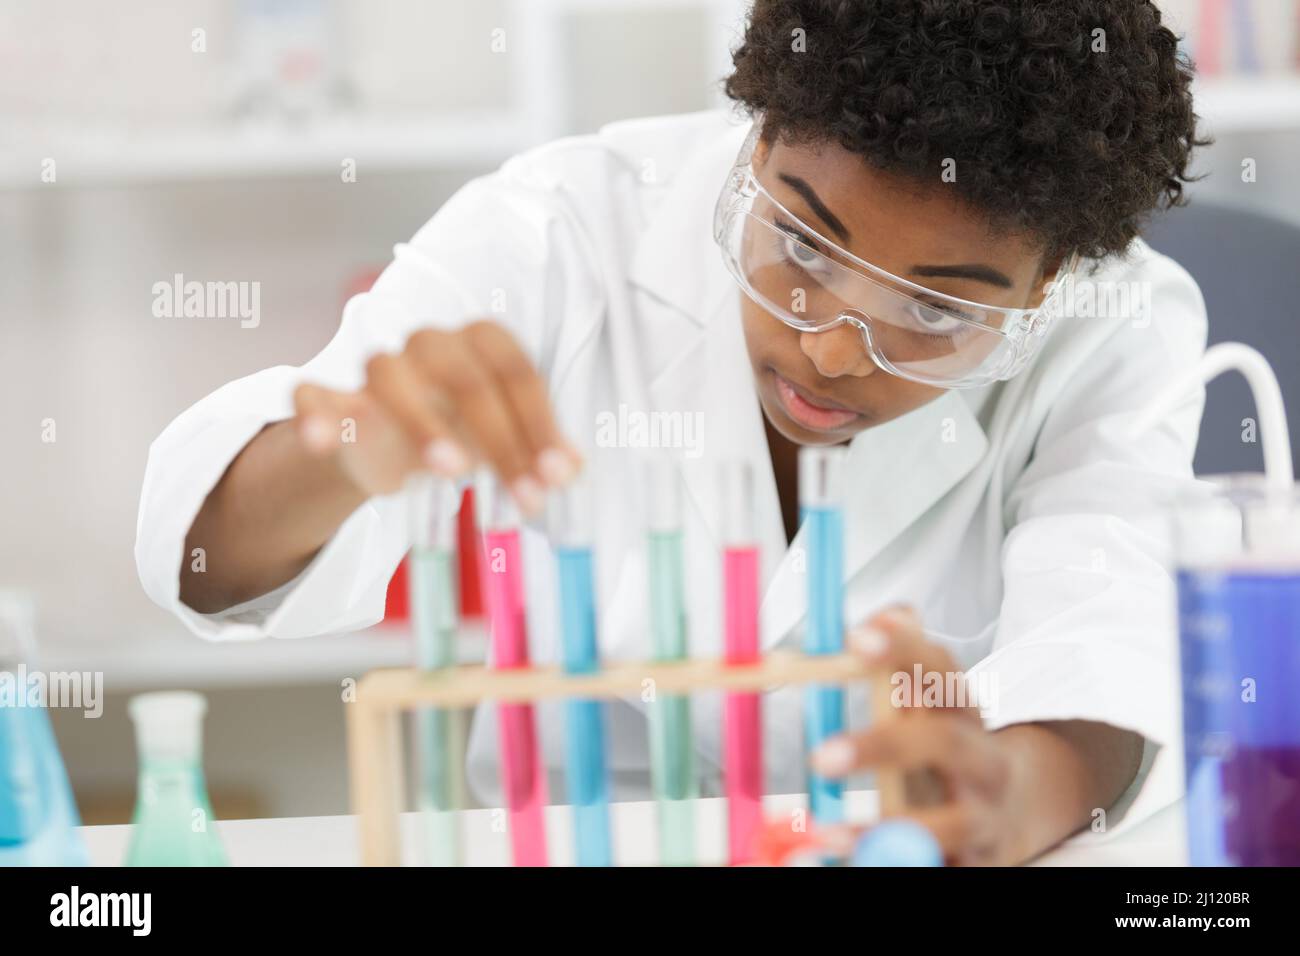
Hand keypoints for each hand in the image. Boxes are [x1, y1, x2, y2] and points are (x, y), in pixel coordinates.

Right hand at [291, 320, 581, 511]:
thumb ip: (535, 452)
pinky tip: (322, 442)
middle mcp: (428, 345)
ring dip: (421, 420)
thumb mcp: (503, 444)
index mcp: (478, 343)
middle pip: (462, 372)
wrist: (386, 444)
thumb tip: (572, 470)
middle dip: (499, 436)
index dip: (539, 423)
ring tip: (451, 471)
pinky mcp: (329, 399)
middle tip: (523, 492)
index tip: (555, 476)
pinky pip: (310, 392)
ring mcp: (376, 370)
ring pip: (387, 371)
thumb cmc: (459, 432)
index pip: (514, 370)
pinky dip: (314, 414)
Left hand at [809, 606, 1020, 865]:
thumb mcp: (934, 699)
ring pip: (948, 823)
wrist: (1018, 807)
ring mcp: (985, 816)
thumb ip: (907, 661)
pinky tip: (854, 864)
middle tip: (821, 756)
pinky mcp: (981, 862)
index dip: (902, 650)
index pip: (939, 670)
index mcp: (962, 711)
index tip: (857, 636)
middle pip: (941, 745)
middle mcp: (981, 759)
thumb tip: (892, 611)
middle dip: (883, 747)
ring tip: (828, 834)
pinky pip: (944, 866)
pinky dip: (900, 867)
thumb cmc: (951, 746)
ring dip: (886, 829)